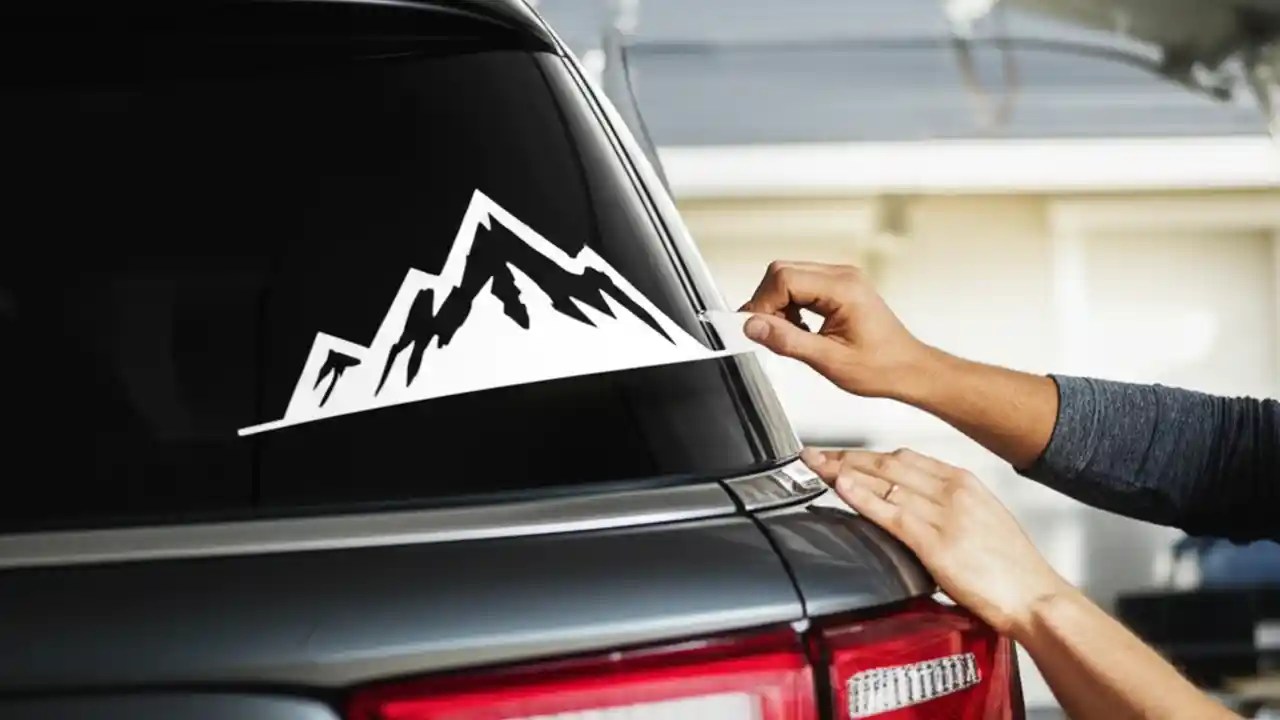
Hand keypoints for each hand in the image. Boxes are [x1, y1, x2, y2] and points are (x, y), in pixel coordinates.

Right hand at [739, 261, 930, 398]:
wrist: (908, 369)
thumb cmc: (880, 367)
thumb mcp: (829, 360)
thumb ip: (787, 341)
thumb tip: (752, 326)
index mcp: (843, 288)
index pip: (784, 279)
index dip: (763, 304)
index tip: (757, 329)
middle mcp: (843, 276)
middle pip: (783, 272)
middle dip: (768, 303)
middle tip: (770, 334)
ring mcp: (841, 279)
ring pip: (789, 277)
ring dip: (779, 305)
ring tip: (790, 334)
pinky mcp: (839, 287)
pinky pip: (802, 285)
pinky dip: (791, 305)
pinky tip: (800, 329)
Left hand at [802, 447, 1070, 637]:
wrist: (1035, 597)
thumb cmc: (1012, 569)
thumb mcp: (981, 521)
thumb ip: (947, 509)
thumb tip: (914, 508)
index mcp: (964, 483)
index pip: (905, 458)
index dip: (867, 455)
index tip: (842, 455)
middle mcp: (953, 491)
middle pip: (888, 464)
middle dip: (846, 457)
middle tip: (816, 455)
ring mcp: (944, 514)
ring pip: (884, 482)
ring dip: (843, 471)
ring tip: (815, 466)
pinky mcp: (936, 542)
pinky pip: (890, 513)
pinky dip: (861, 497)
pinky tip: (841, 487)